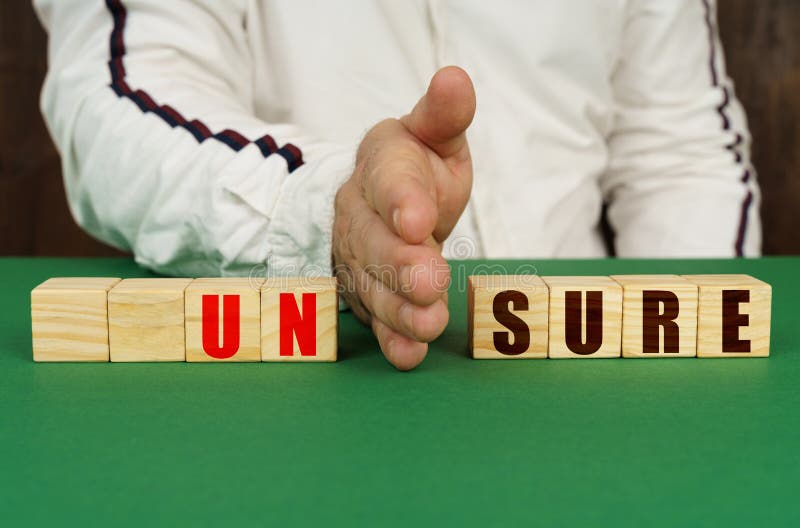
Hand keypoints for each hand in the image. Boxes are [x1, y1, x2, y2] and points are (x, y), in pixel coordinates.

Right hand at [333, 66, 475, 369]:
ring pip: (374, 287)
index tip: (420, 219)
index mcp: (381, 166)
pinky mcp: (369, 293)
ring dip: (400, 308)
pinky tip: (409, 354)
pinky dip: (392, 339)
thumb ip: (443, 116)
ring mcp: (360, 259)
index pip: (387, 182)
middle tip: (431, 281)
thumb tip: (456, 78)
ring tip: (429, 323)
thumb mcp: (431, 135)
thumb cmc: (416, 167)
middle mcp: (361, 215)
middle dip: (401, 264)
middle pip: (376, 243)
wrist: (380, 203)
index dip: (401, 200)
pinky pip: (376, 319)